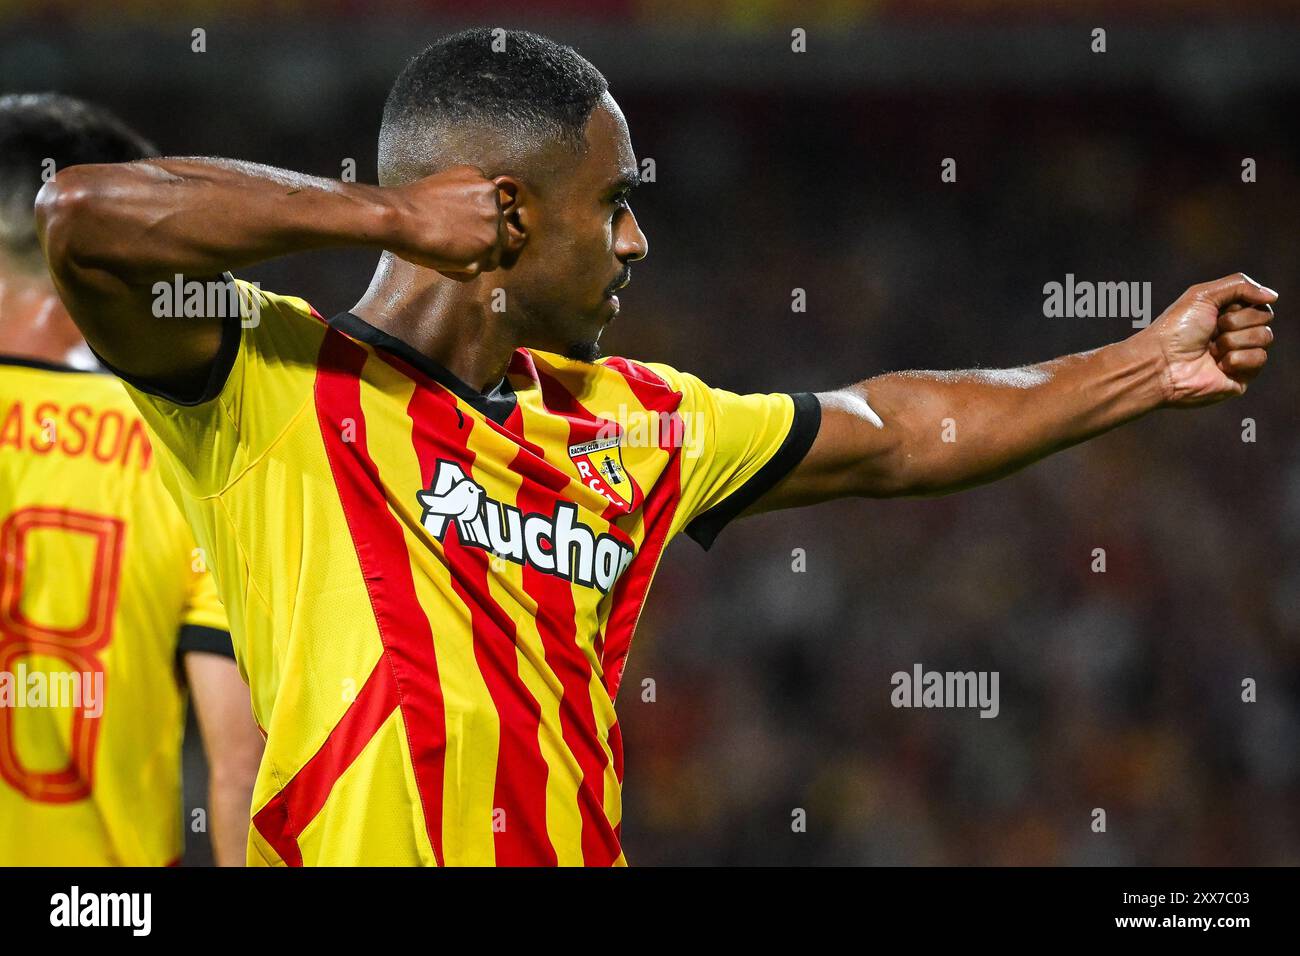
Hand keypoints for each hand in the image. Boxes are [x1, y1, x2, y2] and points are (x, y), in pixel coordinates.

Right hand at [385, 165, 507, 279]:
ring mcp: (490, 233)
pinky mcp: (482, 256)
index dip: (474, 225)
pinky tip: (440, 259)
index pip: (492, 214)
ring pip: (491, 256)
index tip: (457, 228)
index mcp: (485, 187)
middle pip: (497, 236)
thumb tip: (472, 217)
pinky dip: (457, 271)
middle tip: (451, 243)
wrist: (398, 217)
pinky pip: (474, 272)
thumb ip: (468, 197)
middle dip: (477, 243)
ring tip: (445, 252)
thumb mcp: (448, 184)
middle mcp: (494, 207)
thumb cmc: (412, 202)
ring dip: (470, 259)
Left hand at [1138, 273, 1277, 406]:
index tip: (1217, 312)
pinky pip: (1259, 359)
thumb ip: (1240, 285)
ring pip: (1265, 337)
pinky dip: (1237, 359)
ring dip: (1234, 340)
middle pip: (1265, 317)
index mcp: (1227, 314)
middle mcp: (1235, 334)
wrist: (1161, 364)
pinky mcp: (1241, 378)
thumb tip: (1274, 296)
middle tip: (1211, 332)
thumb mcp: (1203, 295)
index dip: (1240, 305)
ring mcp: (1239, 356)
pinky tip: (1218, 365)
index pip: (1258, 302)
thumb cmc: (1175, 329)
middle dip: (1235, 322)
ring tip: (1211, 350)